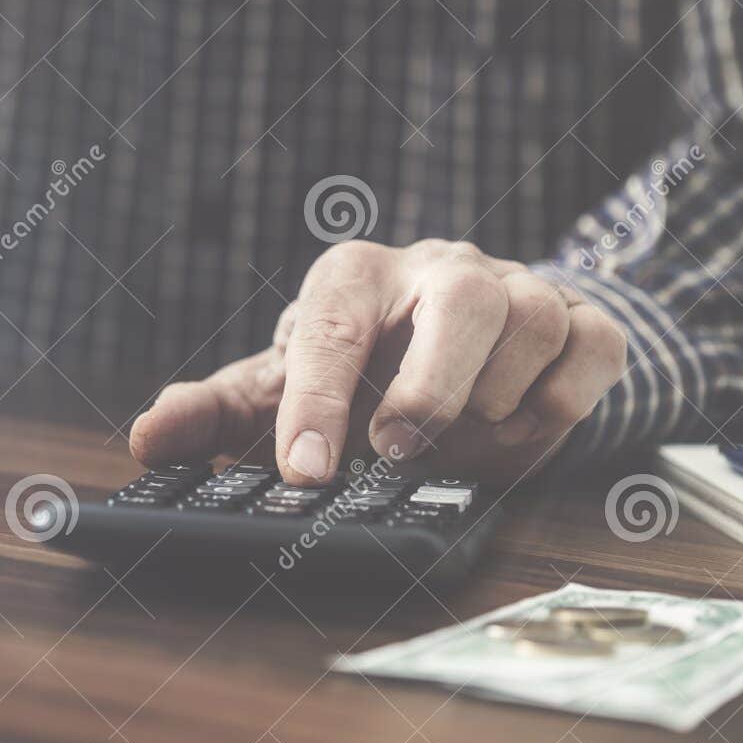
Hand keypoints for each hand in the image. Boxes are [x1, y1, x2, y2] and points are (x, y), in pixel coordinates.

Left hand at [130, 240, 626, 484]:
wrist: (450, 355)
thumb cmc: (354, 375)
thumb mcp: (278, 392)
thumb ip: (214, 413)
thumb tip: (147, 439)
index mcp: (355, 277)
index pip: (334, 322)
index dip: (318, 399)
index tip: (304, 473)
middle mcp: (440, 269)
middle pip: (463, 298)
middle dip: (434, 387)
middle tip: (398, 451)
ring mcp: (518, 286)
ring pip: (536, 319)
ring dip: (500, 401)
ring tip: (461, 440)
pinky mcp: (581, 317)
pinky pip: (594, 344)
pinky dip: (565, 398)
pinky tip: (521, 424)